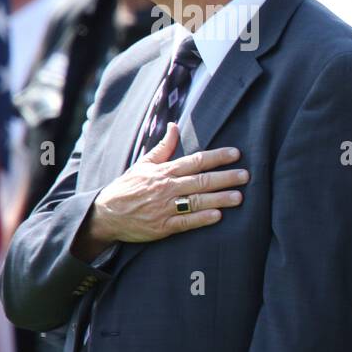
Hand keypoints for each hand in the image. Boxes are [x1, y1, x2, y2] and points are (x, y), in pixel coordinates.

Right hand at [74, 123, 247, 259]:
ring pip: (197, 201)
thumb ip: (163, 147)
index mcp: (164, 172)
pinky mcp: (163, 226)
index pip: (195, 161)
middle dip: (225, 178)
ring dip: (219, 199)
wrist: (105, 214)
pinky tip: (218, 216)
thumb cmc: (128, 187)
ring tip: (239, 197)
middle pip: (201, 181)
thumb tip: (174, 126)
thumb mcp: (143, 164)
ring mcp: (165, 208)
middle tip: (246, 176)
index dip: (217, 157)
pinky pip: (185, 222)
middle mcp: (166, 188)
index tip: (236, 153)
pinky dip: (202, 219)